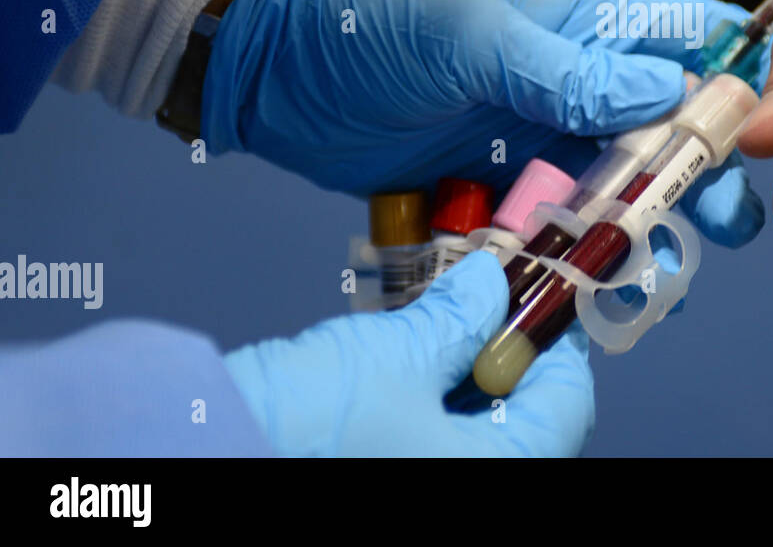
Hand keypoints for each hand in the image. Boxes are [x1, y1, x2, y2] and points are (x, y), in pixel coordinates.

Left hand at [202, 0, 763, 246]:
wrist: (277, 66)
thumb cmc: (378, 20)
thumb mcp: (478, 34)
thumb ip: (571, 72)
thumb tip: (665, 96)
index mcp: (582, 12)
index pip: (682, 34)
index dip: (729, 77)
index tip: (764, 130)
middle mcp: (575, 73)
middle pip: (664, 123)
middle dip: (698, 169)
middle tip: (725, 221)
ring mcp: (540, 131)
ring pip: (617, 179)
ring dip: (645, 220)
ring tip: (666, 266)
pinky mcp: (503, 180)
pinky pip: (559, 217)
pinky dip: (581, 247)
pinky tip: (603, 278)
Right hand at [224, 251, 592, 454]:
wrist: (202, 458)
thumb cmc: (305, 428)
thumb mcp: (398, 355)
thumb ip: (459, 318)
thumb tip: (491, 284)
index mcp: (499, 474)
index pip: (569, 405)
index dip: (558, 340)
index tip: (541, 293)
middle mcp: (474, 490)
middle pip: (527, 418)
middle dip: (509, 351)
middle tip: (488, 296)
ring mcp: (431, 488)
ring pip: (480, 430)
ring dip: (471, 372)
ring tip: (446, 318)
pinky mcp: (387, 476)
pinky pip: (436, 441)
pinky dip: (435, 400)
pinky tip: (412, 359)